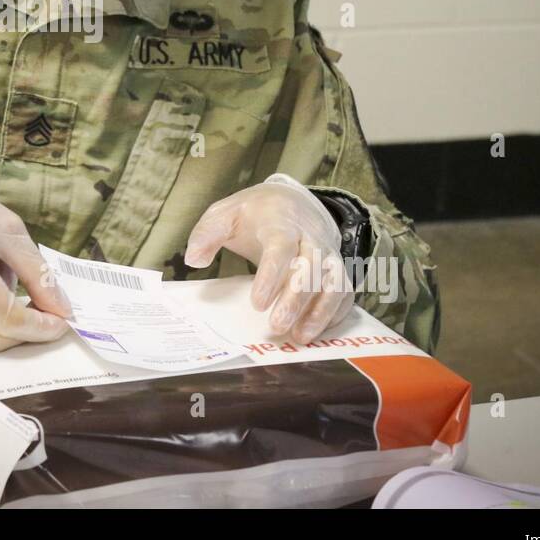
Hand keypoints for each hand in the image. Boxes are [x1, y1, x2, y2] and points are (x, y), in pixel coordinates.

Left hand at [182, 173, 353, 344]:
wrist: (291, 202)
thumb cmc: (254, 214)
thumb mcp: (224, 214)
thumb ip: (206, 234)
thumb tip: (194, 259)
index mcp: (280, 222)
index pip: (281, 247)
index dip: (272, 276)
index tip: (257, 303)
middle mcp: (310, 237)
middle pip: (313, 266)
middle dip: (296, 299)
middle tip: (276, 327)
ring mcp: (328, 252)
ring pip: (335, 280)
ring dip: (321, 311)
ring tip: (300, 337)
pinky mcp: (337, 268)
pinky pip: (345, 291)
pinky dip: (336, 312)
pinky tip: (317, 332)